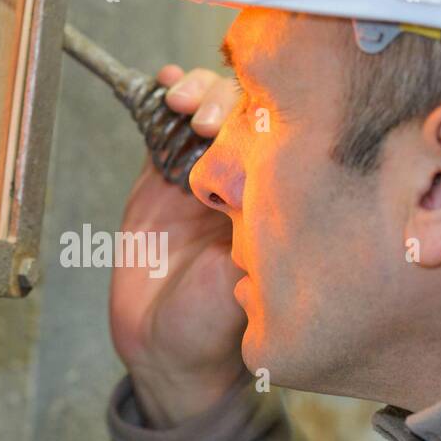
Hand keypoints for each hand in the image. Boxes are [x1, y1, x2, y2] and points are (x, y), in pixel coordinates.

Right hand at [109, 65, 248, 427]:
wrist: (164, 353)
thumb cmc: (212, 333)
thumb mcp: (238, 294)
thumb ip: (244, 251)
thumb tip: (254, 201)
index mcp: (274, 205)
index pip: (280, 140)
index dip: (263, 118)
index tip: (242, 124)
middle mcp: (242, 184)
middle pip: (244, 114)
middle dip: (227, 100)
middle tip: (207, 118)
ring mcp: (201, 178)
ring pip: (207, 112)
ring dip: (198, 93)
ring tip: (182, 100)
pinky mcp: (160, 181)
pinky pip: (163, 130)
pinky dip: (163, 101)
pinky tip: (163, 86)